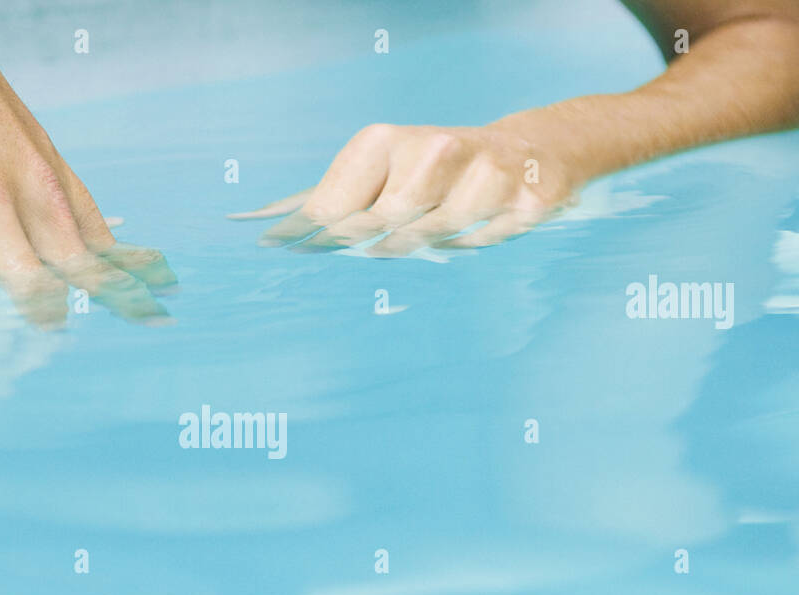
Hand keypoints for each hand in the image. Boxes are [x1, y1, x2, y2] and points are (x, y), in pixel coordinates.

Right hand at [0, 0, 174, 321]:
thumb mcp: (5, 128)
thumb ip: (26, 183)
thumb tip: (36, 242)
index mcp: (41, 172)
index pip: (100, 236)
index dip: (131, 274)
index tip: (163, 299)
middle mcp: (23, 188)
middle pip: (81, 265)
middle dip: (117, 304)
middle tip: (153, 329)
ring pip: (29, 282)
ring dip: (46, 325)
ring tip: (63, 366)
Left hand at [230, 122, 585, 256]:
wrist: (529, 150)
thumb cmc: (434, 172)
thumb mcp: (383, 171)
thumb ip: (335, 200)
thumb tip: (269, 229)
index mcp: (387, 142)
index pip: (335, 202)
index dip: (308, 232)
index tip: (278, 248)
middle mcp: (433, 148)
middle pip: (382, 223)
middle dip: (370, 240)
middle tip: (369, 241)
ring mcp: (483, 172)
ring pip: (432, 236)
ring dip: (423, 243)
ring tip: (425, 230)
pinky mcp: (523, 199)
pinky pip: (479, 243)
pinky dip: (471, 242)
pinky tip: (474, 224)